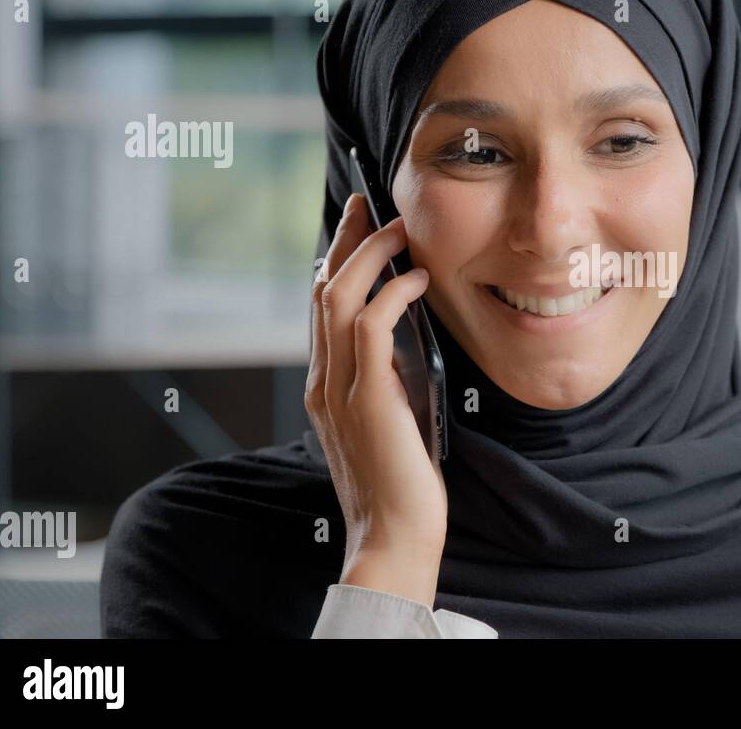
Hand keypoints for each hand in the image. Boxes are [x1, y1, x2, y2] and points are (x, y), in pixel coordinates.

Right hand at [306, 193, 447, 605]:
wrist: (394, 536)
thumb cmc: (402, 484)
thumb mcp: (390, 419)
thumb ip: (385, 381)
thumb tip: (402, 341)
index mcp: (326, 386)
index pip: (323, 307)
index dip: (339, 261)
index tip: (359, 227)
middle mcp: (323, 381)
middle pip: (323, 290)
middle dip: (346, 240)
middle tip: (370, 204)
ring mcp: (339, 388)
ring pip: (339, 298)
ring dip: (370, 255)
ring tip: (400, 230)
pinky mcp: (366, 397)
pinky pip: (370, 327)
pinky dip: (393, 293)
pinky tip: (418, 280)